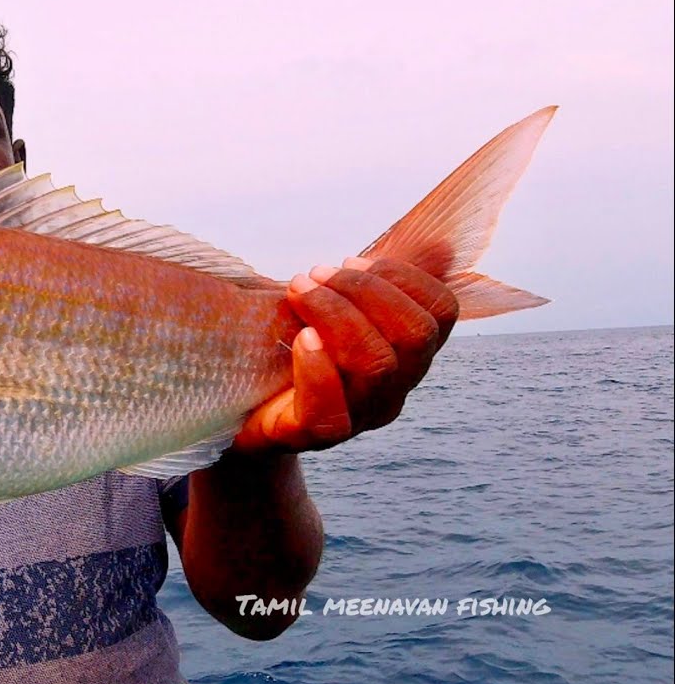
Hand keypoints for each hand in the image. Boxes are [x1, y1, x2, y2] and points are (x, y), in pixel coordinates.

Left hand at [231, 257, 458, 457]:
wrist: (242, 413)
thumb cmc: (290, 353)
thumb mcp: (335, 312)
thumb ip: (381, 284)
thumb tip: (439, 247)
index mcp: (406, 356)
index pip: (441, 312)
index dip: (404, 276)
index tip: (351, 261)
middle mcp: (391, 390)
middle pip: (415, 336)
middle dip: (365, 290)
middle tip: (316, 274)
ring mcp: (358, 418)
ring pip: (377, 366)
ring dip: (337, 314)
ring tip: (297, 291)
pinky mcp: (314, 437)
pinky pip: (332, 414)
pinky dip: (318, 369)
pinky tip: (301, 338)